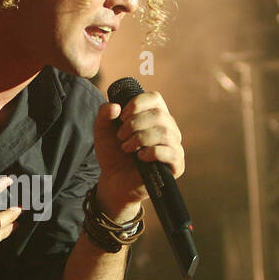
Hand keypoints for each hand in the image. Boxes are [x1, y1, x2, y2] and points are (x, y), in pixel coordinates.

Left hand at [92, 91, 183, 220]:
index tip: (121, 116)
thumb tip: (115, 106)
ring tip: (126, 148)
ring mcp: (174, 146)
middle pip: (159, 114)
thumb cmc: (113, 153)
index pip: (155, 98)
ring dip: (140, 138)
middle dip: (134, 123)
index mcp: (155, 115)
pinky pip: (171, 152)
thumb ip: (103, 114)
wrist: (114, 181)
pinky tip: (140, 157)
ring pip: (164, 132)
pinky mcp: (176, 165)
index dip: (137, 104)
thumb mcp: (102, 130)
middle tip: (120, 136)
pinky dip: (152, 152)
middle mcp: (168, 128)